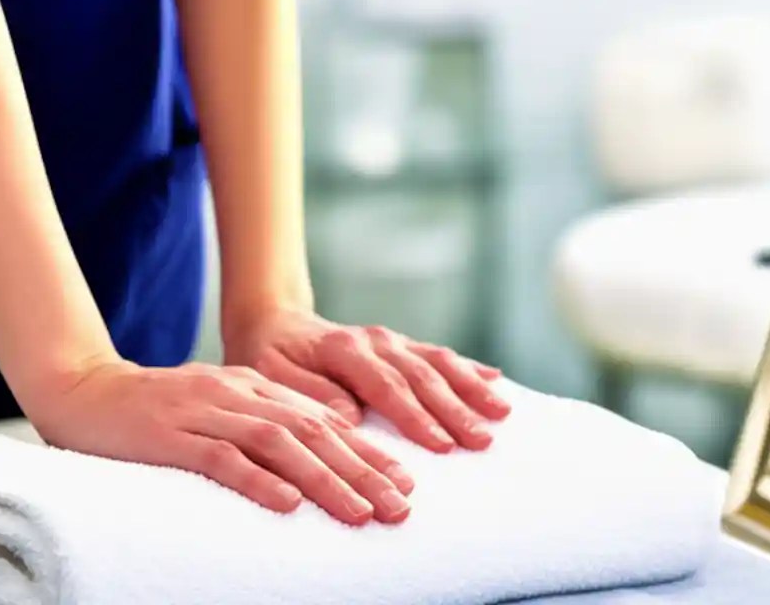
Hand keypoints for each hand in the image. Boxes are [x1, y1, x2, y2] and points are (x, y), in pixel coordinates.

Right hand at [28, 358, 415, 524]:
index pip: (324, 419)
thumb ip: (262, 423)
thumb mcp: (219, 408)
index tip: (406, 483)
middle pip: (313, 432)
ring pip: (277, 444)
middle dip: (362, 471)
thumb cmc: (154, 411)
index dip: (368, 452)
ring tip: (361, 512)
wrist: (81, 389)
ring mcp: (204, 412)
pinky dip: (257, 480)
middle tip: (401, 506)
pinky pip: (219, 458)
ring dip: (325, 479)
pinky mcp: (169, 435)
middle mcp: (237, 394)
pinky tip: (287, 504)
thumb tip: (316, 455)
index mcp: (253, 386)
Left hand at [223, 308, 508, 453]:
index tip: (440, 446)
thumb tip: (350, 416)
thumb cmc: (269, 358)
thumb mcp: (270, 376)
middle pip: (421, 376)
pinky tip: (496, 381)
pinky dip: (469, 368)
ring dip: (471, 389)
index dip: (415, 417)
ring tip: (501, 414)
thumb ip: (309, 393)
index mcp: (343, 350)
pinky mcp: (401, 344)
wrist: (273, 323)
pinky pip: (440, 355)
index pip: (387, 387)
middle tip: (481, 441)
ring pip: (438, 362)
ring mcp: (391, 340)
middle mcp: (374, 340)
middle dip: (455, 410)